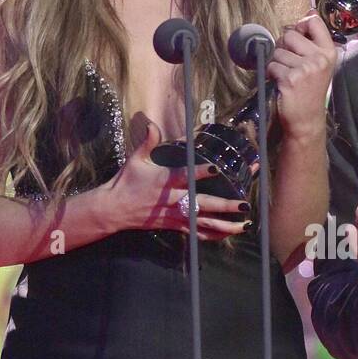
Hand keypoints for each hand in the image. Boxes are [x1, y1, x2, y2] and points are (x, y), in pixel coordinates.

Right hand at [105, 120, 250, 241]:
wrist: (113, 209)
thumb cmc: (126, 182)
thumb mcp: (135, 160)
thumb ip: (148, 141)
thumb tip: (152, 123)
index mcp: (164, 182)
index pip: (184, 176)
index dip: (200, 173)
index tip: (215, 169)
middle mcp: (172, 200)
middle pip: (202, 205)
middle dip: (224, 206)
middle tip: (244, 205)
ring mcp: (174, 216)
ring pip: (203, 223)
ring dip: (225, 225)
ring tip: (244, 224)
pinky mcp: (174, 226)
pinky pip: (196, 233)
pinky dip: (213, 235)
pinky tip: (229, 234)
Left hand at [267, 12, 336, 138]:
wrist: (306, 119)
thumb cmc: (310, 90)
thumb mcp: (318, 64)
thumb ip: (312, 42)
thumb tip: (303, 17)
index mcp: (329, 52)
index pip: (313, 21)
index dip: (300, 25)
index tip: (297, 37)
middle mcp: (320, 59)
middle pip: (290, 34)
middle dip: (283, 47)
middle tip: (289, 63)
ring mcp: (306, 69)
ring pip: (278, 51)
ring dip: (276, 62)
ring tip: (286, 75)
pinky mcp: (290, 79)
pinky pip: (272, 65)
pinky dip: (271, 73)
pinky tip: (280, 83)